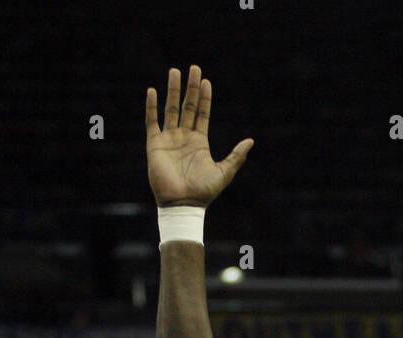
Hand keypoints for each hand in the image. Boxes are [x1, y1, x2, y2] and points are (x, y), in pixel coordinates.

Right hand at [146, 64, 252, 207]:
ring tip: (175, 71)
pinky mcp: (155, 144)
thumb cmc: (203, 192)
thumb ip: (236, 156)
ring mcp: (169, 139)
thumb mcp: (224, 173)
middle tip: (194, 68)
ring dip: (172, 90)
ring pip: (170, 109)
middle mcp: (184, 137)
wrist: (182, 204)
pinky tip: (153, 91)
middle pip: (188, 106)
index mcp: (199, 142)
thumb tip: (251, 141)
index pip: (203, 114)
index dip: (205, 98)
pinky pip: (152, 122)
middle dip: (191, 87)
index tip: (206, 81)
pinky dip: (151, 107)